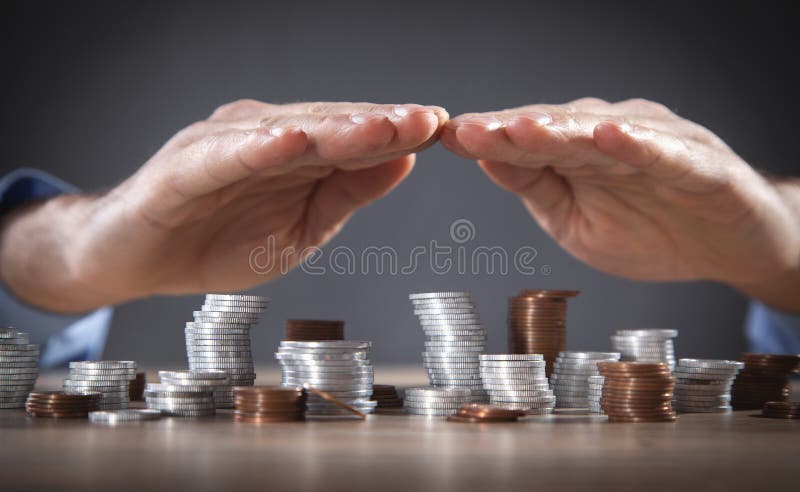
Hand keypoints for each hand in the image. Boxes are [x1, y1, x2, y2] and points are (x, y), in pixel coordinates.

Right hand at [0, 100, 447, 311]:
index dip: (398, 132)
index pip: (354, 138)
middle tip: (428, 119)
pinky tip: (289, 142)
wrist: (136, 260)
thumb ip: (348, 191)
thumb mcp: (302, 227)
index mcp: (296, 153)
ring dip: (333, 128)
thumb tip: (404, 159)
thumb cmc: (218, 240)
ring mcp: (222, 147)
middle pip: (329, 126)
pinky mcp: (182, 169)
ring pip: (285, 132)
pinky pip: (224, 156)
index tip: (443, 128)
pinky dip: (257, 148)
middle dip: (379, 123)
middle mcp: (263, 137)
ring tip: (379, 126)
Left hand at [441, 98, 799, 310]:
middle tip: (467, 131)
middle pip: (555, 129)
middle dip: (510, 129)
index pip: (526, 140)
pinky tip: (607, 136)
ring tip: (521, 129)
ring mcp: (655, 144)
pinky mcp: (700, 163)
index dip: (488, 138)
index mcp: (577, 152)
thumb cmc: (651, 231)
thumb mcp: (574, 220)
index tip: (446, 139)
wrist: (731, 248)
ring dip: (559, 129)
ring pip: (601, 134)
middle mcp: (611, 135)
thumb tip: (485, 157)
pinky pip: (665, 153)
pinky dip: (637, 145)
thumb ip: (535, 186)